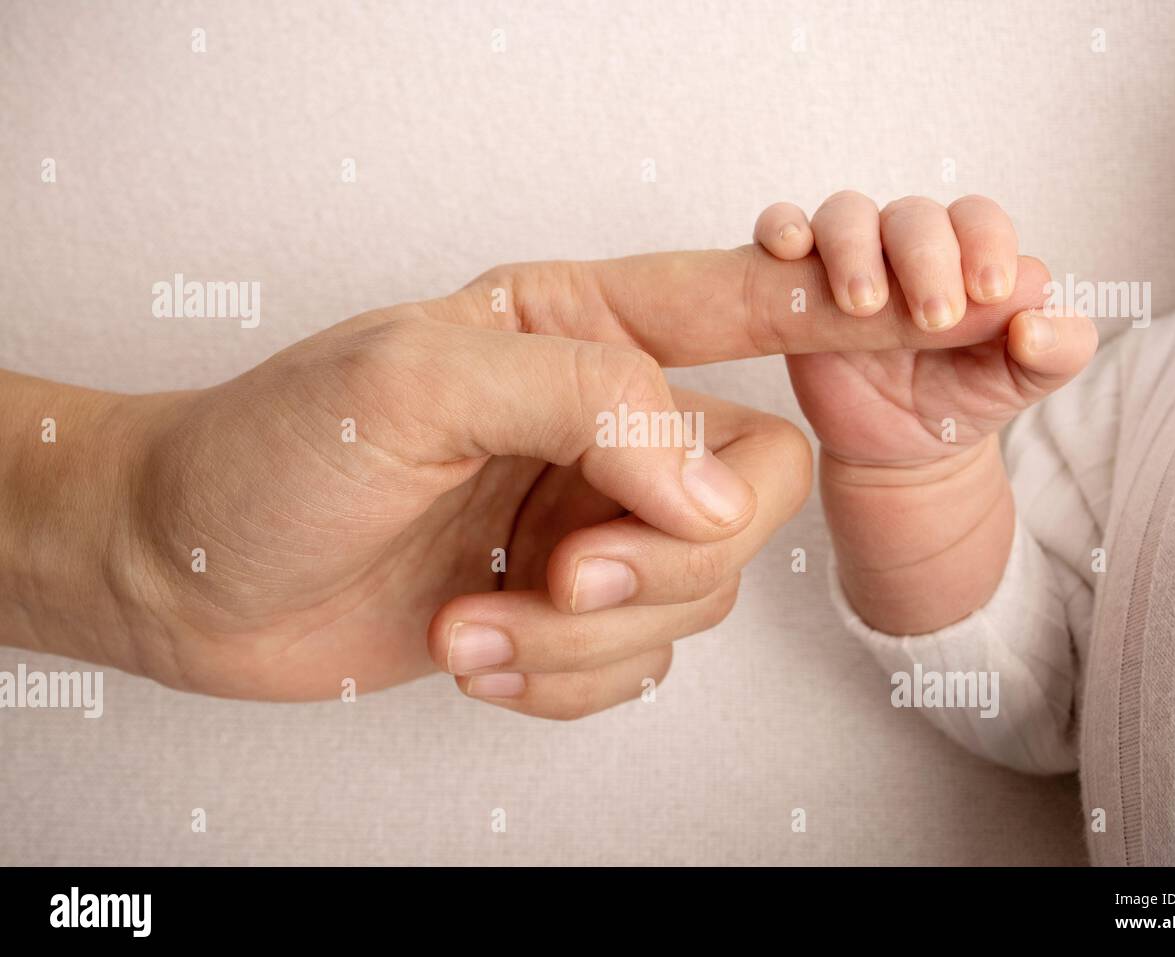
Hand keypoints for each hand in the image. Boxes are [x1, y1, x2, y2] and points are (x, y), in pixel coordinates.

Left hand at [108, 294, 810, 713]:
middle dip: (669, 560)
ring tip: (470, 620)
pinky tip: (475, 648)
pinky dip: (564, 680)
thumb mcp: (413, 383)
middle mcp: (604, 422)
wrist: (188, 574)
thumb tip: (714, 500)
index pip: (750, 308)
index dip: (848, 314)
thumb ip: (589, 409)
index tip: (937, 320)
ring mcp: (592, 521)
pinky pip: (638, 665)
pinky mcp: (568, 611)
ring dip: (584, 636)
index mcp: (581, 327)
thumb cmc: (272, 452)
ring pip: (696, 596)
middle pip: (754, 490)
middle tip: (563, 577)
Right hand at [753, 192, 1095, 468]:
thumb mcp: (1024, 384)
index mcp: (966, 253)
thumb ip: (1058, 350)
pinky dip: (781, 226)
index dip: (984, 244)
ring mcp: (848, 260)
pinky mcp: (796, 281)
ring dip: (854, 249)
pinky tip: (790, 250)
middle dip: (926, 259)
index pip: (976, 219)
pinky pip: (780, 229)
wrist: (900, 451)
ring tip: (863, 305)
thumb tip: (1034, 323)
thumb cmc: (965, 401)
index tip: (989, 292)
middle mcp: (906, 246)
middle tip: (934, 320)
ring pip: (845, 214)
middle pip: (912, 215)